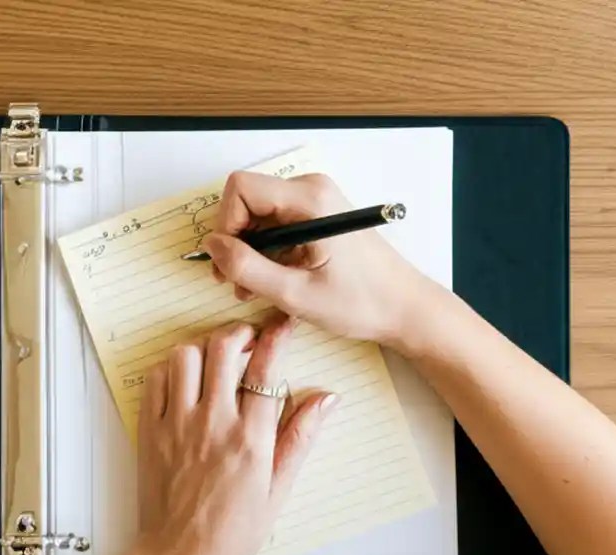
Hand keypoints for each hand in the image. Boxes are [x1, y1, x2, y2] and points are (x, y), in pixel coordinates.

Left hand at [135, 314, 337, 554]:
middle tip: (247, 341)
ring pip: (185, 356)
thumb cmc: (232, 530)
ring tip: (215, 361)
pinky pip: (156, 379)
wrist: (179, 554)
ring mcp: (176, 425)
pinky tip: (185, 380)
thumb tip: (327, 399)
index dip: (276, 338)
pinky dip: (171, 369)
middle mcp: (212, 425)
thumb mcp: (278, 489)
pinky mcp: (150, 431)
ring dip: (203, 350)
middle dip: (238, 335)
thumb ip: (300, 439)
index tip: (282, 325)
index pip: (265, 369)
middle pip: (223, 349)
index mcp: (250, 440)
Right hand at [203, 171, 437, 348]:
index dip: (226, 224)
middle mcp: (311, 190)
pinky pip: (273, 223)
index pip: (241, 187)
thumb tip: (211, 247)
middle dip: (234, 241)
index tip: (232, 261)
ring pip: (256, 214)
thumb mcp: (295, 293)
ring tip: (254, 288)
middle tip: (237, 282)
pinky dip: (264, 252)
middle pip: (245, 200)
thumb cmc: (361, 302)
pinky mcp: (316, 214)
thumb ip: (246, 268)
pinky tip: (271, 279)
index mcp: (310, 200)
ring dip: (248, 251)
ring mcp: (314, 200)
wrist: (403, 307)